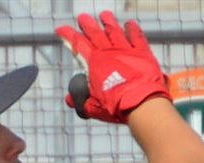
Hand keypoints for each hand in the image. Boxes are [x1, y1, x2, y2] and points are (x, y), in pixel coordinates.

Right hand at [55, 11, 170, 122]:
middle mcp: (109, 53)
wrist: (141, 104)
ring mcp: (126, 51)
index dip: (68, 35)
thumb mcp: (92, 107)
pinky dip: (133, 30)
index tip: (60, 29)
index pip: (77, 45)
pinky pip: (136, 38)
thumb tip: (70, 99)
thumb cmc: (115, 107)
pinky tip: (130, 24)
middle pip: (96, 34)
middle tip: (82, 17)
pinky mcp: (143, 54)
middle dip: (87, 25)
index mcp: (94, 64)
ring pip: (115, 31)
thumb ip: (80, 101)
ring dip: (108, 22)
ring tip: (104, 14)